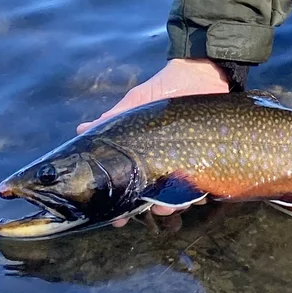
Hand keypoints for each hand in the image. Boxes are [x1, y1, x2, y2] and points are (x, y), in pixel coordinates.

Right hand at [77, 58, 229, 224]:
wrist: (204, 72)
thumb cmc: (166, 87)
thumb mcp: (137, 102)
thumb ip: (113, 118)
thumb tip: (81, 131)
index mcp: (144, 155)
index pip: (130, 188)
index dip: (121, 207)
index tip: (116, 220)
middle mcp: (165, 165)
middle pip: (154, 200)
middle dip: (151, 209)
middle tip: (151, 207)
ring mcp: (187, 166)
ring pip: (178, 199)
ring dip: (173, 206)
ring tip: (171, 202)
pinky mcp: (210, 161)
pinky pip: (205, 188)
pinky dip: (200, 194)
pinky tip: (197, 192)